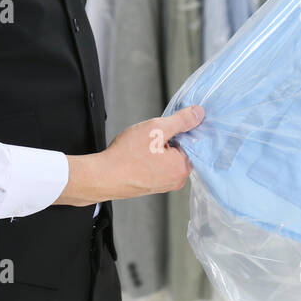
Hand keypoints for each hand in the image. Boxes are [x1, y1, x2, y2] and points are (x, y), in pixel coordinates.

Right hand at [54, 105, 204, 205]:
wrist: (102, 176)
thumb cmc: (126, 156)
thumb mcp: (156, 128)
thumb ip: (181, 120)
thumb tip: (198, 114)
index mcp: (182, 168)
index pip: (192, 141)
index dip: (178, 129)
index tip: (163, 127)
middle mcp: (176, 180)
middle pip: (180, 150)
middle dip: (166, 139)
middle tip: (149, 137)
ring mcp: (163, 185)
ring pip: (166, 157)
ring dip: (156, 148)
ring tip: (141, 147)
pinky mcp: (151, 186)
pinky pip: (157, 166)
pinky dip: (149, 158)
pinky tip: (137, 154)